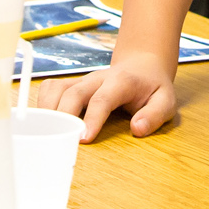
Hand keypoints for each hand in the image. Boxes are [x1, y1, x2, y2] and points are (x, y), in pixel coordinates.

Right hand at [37, 50, 175, 141]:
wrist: (142, 66)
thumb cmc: (152, 88)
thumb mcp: (165, 101)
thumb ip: (154, 114)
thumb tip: (137, 129)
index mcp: (122, 81)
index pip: (103, 98)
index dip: (92, 118)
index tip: (84, 139)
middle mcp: (98, 78)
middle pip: (74, 93)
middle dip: (64, 116)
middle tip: (60, 141)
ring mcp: (82, 80)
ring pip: (57, 89)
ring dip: (48, 111)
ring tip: (45, 136)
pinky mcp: (71, 84)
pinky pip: (50, 89)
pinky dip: (42, 105)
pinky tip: (43, 124)